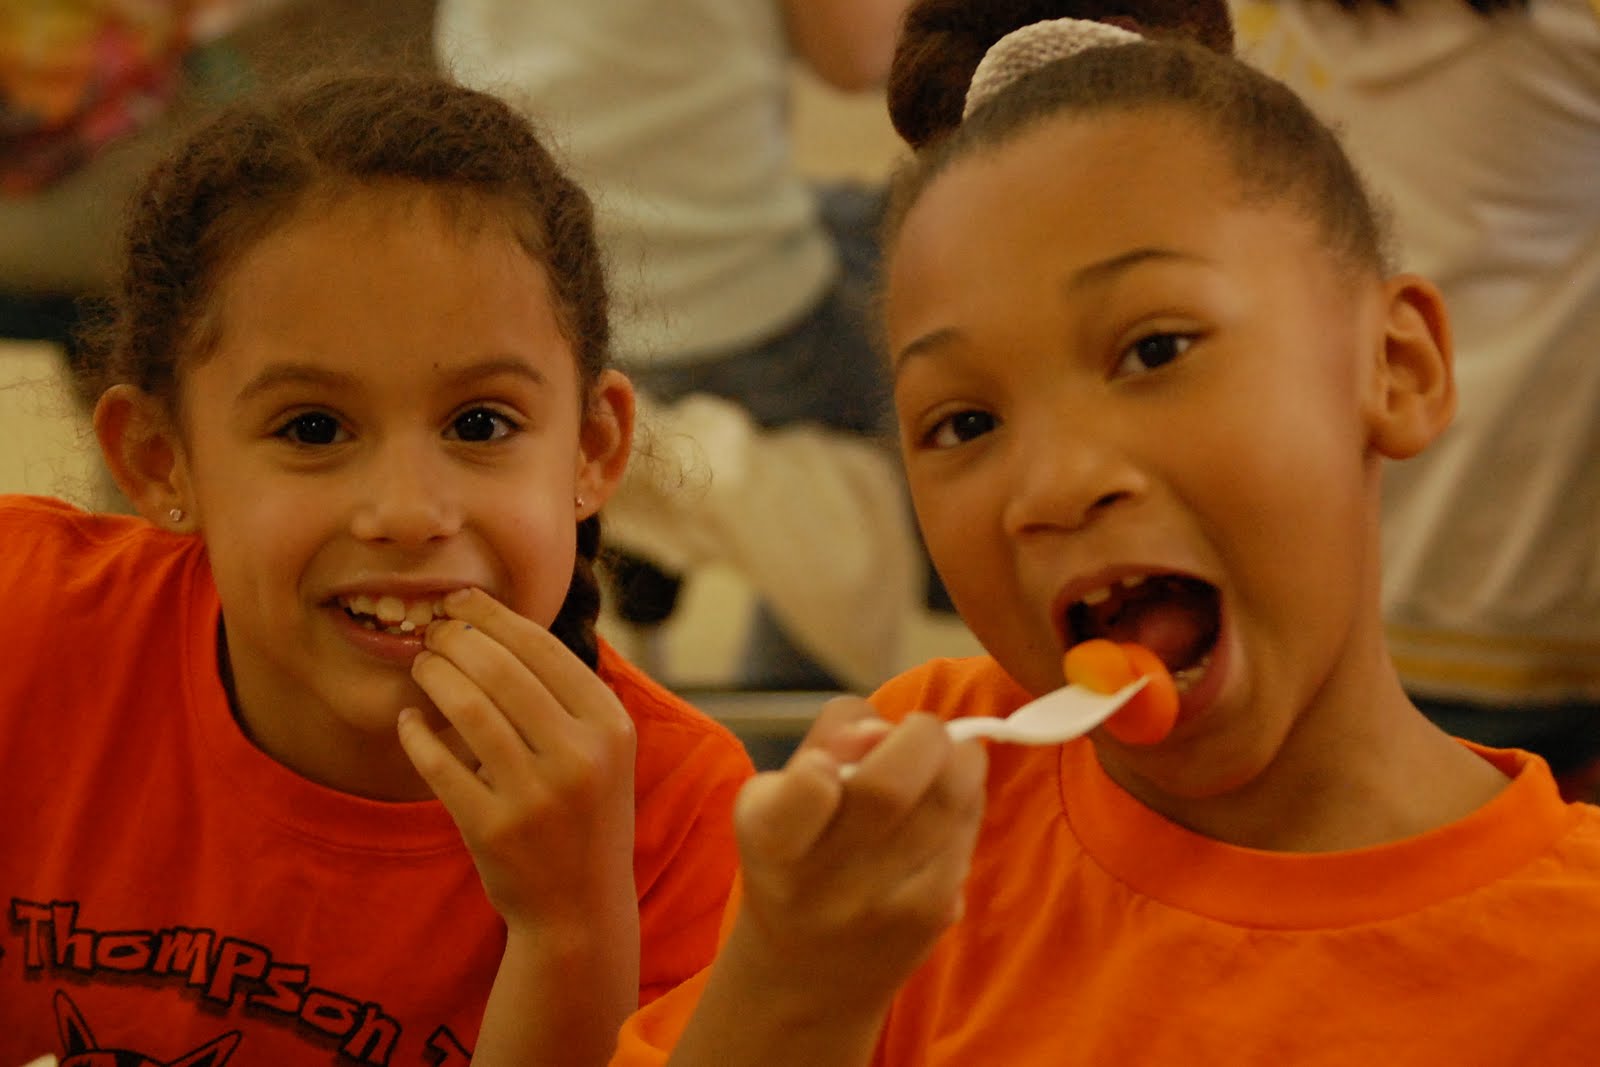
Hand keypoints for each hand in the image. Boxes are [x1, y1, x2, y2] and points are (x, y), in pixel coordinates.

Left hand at [396, 588, 637, 936]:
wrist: (580, 907)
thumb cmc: (584, 814)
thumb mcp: (603, 749)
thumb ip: (568, 694)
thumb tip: (501, 624)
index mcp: (610, 726)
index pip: (544, 649)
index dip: (494, 616)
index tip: (460, 601)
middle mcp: (580, 756)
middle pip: (501, 671)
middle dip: (455, 640)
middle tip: (431, 631)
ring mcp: (537, 795)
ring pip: (469, 709)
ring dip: (434, 676)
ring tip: (421, 666)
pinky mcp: (494, 829)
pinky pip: (440, 765)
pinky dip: (417, 735)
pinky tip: (408, 721)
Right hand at [726, 697, 986, 1017]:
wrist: (809, 972)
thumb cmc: (796, 855)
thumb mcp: (778, 792)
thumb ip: (829, 739)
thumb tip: (884, 728)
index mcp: (770, 839)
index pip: (804, 794)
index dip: (820, 765)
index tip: (824, 766)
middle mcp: (823, 880)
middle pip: (891, 787)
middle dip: (922, 735)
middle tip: (920, 735)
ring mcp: (883, 904)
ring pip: (950, 799)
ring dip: (957, 761)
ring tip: (935, 765)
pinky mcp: (932, 915)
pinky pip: (968, 830)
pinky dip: (966, 801)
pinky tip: (942, 811)